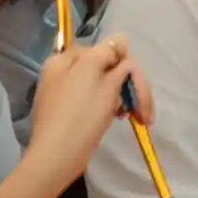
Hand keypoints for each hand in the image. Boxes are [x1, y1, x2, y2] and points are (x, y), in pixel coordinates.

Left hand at [24, 35, 154, 187]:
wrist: (56, 157)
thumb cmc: (82, 118)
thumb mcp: (104, 82)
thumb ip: (115, 58)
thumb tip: (119, 39)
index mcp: (69, 58)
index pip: (112, 50)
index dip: (129, 70)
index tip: (139, 95)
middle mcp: (64, 68)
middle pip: (109, 66)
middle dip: (128, 85)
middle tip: (140, 111)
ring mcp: (64, 88)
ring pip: (104, 82)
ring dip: (121, 96)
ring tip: (129, 116)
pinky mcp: (65, 107)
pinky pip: (93, 96)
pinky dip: (107, 104)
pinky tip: (113, 118)